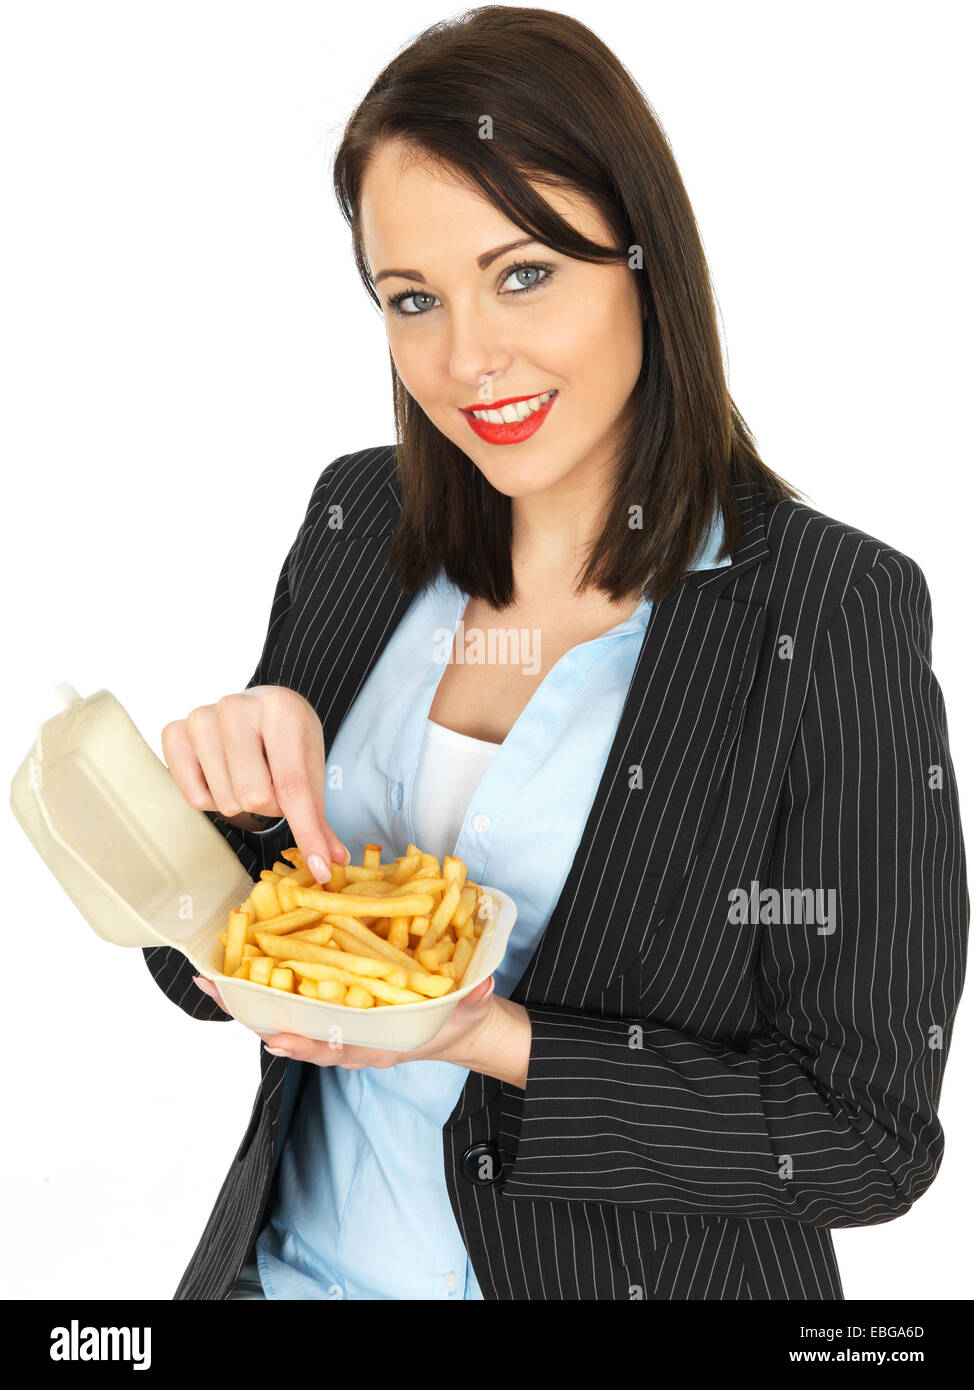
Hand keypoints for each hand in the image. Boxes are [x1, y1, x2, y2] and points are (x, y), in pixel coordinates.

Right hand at [162, 685, 347, 883]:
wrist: (259, 708)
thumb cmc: (288, 741)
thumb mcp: (311, 769)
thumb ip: (319, 819)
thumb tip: (333, 862)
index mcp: (281, 708)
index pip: (292, 785)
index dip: (306, 832)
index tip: (320, 868)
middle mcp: (237, 705)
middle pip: (253, 797)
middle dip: (268, 804)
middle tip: (271, 782)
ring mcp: (201, 716)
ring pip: (225, 801)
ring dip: (240, 802)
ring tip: (247, 774)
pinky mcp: (174, 731)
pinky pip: (195, 798)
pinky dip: (212, 799)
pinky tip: (221, 773)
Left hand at [192, 974, 531, 1087]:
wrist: (460, 1026)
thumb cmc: (455, 1021)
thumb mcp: (466, 1010)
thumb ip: (471, 999)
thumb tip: (478, 986)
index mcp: (375, 1043)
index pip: (334, 1048)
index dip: (303, 1044)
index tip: (273, 1037)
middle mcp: (349, 1035)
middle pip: (293, 1028)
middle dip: (253, 1012)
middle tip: (214, 987)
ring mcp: (340, 1018)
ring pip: (288, 1011)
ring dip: (250, 995)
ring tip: (213, 972)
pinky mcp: (339, 997)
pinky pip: (299, 992)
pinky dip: (271, 978)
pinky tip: (247, 957)